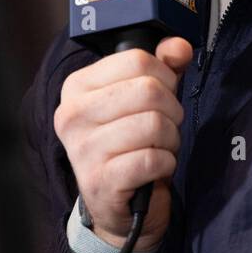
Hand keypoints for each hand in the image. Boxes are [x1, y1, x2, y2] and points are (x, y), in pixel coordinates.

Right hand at [54, 37, 192, 250]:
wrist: (116, 206)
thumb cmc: (129, 143)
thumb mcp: (142, 99)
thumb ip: (163, 66)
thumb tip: (179, 47)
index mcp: (77, 86)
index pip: (136, 59)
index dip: (164, 76)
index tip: (162, 94)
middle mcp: (72, 114)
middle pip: (149, 90)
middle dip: (171, 110)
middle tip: (165, 125)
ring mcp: (82, 149)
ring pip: (154, 124)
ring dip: (170, 139)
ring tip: (159, 147)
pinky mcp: (100, 181)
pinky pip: (152, 159)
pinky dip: (166, 163)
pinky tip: (156, 168)